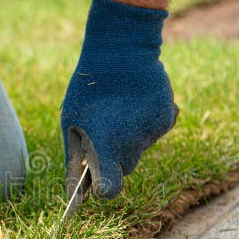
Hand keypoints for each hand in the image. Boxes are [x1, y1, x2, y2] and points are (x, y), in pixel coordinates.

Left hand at [60, 0, 177, 202]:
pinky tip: (136, 103)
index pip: (109, 189)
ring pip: (141, 148)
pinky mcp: (167, 117)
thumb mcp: (71, 121)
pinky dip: (145, 123)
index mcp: (105, 145)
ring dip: (130, 137)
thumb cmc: (88, 88)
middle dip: (114, 158)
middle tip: (103, 132)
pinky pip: (155, 131)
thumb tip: (77, 190)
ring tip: (120, 110)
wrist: (122, 48)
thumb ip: (75, 156)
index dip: (103, 190)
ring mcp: (152, 131)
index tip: (97, 187)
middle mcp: (132, 143)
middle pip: (125, 168)